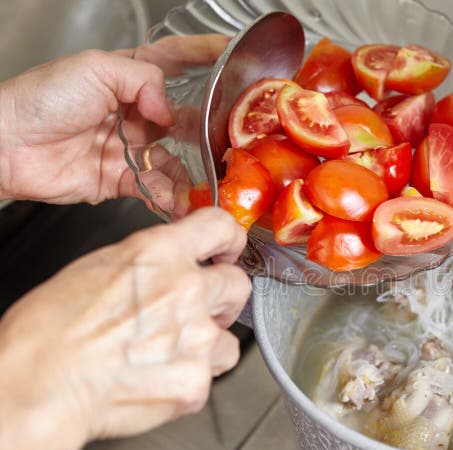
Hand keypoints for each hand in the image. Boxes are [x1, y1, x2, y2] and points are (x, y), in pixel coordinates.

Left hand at [0, 35, 227, 204]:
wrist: (6, 146)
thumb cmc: (40, 100)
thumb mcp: (95, 68)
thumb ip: (143, 80)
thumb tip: (169, 111)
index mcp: (128, 77)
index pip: (175, 60)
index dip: (206, 56)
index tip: (236, 55)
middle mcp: (133, 112)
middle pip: (184, 119)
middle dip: (208, 129)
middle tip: (229, 138)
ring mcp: (129, 146)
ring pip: (175, 159)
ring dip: (192, 172)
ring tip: (206, 181)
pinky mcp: (120, 178)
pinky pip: (155, 188)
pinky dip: (169, 195)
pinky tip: (179, 198)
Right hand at [0, 208, 248, 449]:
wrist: (39, 385)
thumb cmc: (48, 333)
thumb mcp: (97, 269)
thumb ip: (148, 265)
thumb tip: (167, 272)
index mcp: (158, 253)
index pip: (220, 227)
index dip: (228, 241)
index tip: (228, 252)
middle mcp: (185, 288)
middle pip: (238, 285)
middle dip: (222, 299)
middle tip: (198, 314)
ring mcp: (197, 336)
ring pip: (229, 339)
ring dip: (207, 347)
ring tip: (168, 356)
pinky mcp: (196, 380)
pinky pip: (209, 379)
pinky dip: (188, 383)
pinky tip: (156, 381)